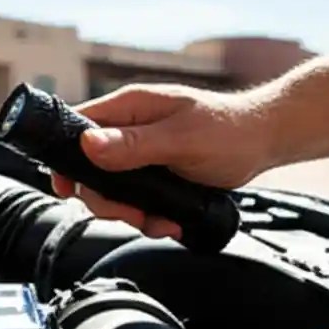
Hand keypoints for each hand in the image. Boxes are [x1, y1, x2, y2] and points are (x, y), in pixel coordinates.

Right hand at [50, 84, 273, 238]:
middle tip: (131, 213)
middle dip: (106, 199)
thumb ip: (134, 143)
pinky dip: (146, 216)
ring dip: (128, 212)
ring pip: (110, 189)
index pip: (77, 127)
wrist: (263, 140)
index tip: (68, 187)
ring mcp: (139, 152)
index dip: (66, 159)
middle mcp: (128, 128)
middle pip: (89, 169)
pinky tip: (168, 222)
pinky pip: (134, 199)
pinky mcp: (152, 173)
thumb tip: (88, 145)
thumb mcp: (181, 138)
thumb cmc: (229, 129)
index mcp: (129, 107)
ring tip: (157, 221)